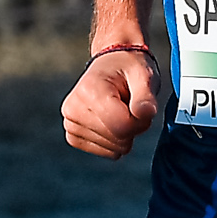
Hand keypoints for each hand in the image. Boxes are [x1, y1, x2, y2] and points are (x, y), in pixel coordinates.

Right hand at [62, 45, 159, 159]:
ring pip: (112, 149)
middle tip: (131, 106)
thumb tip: (146, 113)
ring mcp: (70, 123)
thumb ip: (146, 96)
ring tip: (120, 110)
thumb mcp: (144, 75)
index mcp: (89, 90)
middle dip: (133, 127)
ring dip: (124, 134)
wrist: (112, 65)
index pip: (122, 126)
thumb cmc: (129, 69)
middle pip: (118, 139)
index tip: (142, 106)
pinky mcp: (72, 136)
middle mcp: (73, 108)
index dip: (141, 121)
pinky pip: (104, 151)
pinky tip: (111, 121)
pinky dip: (114, 142)